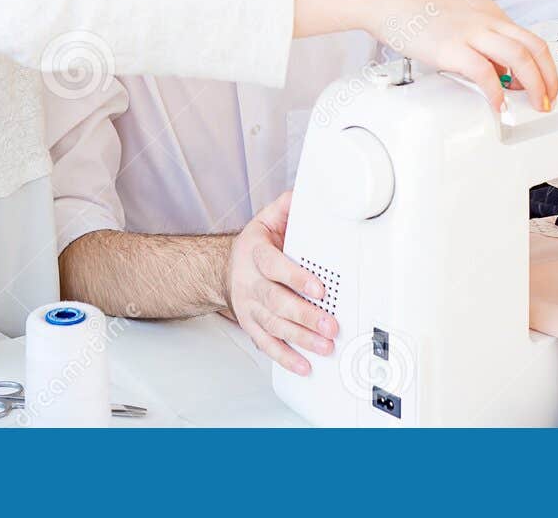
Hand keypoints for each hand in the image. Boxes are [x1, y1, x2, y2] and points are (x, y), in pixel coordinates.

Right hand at [225, 192, 337, 375]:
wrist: (228, 269)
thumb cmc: (255, 247)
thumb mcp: (267, 220)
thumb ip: (286, 208)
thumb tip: (304, 194)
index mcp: (255, 253)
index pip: (274, 266)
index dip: (296, 278)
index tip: (319, 288)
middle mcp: (250, 282)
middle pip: (276, 301)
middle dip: (305, 315)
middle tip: (330, 325)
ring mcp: (250, 307)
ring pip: (274, 325)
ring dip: (300, 338)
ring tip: (325, 346)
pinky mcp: (251, 325)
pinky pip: (266, 344)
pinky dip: (285, 357)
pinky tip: (304, 364)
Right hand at [364, 0, 557, 110]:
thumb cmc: (409, 5)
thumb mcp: (454, 12)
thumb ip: (475, 34)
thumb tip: (488, 61)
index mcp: (488, 11)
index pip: (528, 38)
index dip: (540, 65)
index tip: (539, 82)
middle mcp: (485, 19)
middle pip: (534, 47)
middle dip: (549, 77)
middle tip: (549, 98)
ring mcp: (470, 33)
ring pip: (520, 58)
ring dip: (535, 86)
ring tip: (535, 104)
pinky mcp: (452, 49)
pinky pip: (486, 74)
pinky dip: (497, 94)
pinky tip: (498, 106)